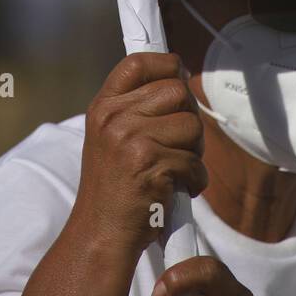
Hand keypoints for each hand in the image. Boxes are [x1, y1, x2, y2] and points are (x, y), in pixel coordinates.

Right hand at [73, 52, 206, 257]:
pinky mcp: (150, 166)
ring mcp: (130, 140)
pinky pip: (196, 162)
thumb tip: (178, 76)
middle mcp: (113, 118)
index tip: (178, 77)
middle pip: (177, 91)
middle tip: (182, 143)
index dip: (167, 64)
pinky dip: (196, 180)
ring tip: (177, 169)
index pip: (138, 62)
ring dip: (195, 151)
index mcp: (103, 106)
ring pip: (192, 125)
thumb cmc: (113, 187)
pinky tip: (178, 190)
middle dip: (189, 117)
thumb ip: (134, 107)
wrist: (100, 234)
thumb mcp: (109, 137)